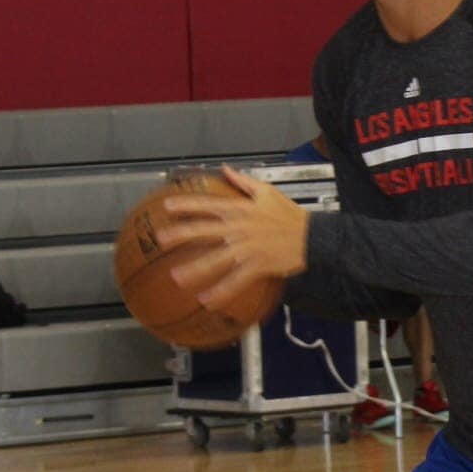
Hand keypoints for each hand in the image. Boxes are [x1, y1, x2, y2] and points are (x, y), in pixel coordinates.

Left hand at [155, 165, 309, 307]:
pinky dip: (221, 292)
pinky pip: (235, 281)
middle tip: (160, 239)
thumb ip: (243, 181)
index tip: (166, 206)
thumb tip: (226, 169)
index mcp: (240, 208)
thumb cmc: (291, 215)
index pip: (207, 204)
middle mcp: (239, 227)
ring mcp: (247, 248)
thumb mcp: (268, 191)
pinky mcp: (257, 265)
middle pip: (203, 230)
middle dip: (180, 234)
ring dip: (195, 269)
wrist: (312, 237)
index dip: (185, 204)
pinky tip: (208, 301)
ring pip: (216, 259)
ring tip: (177, 278)